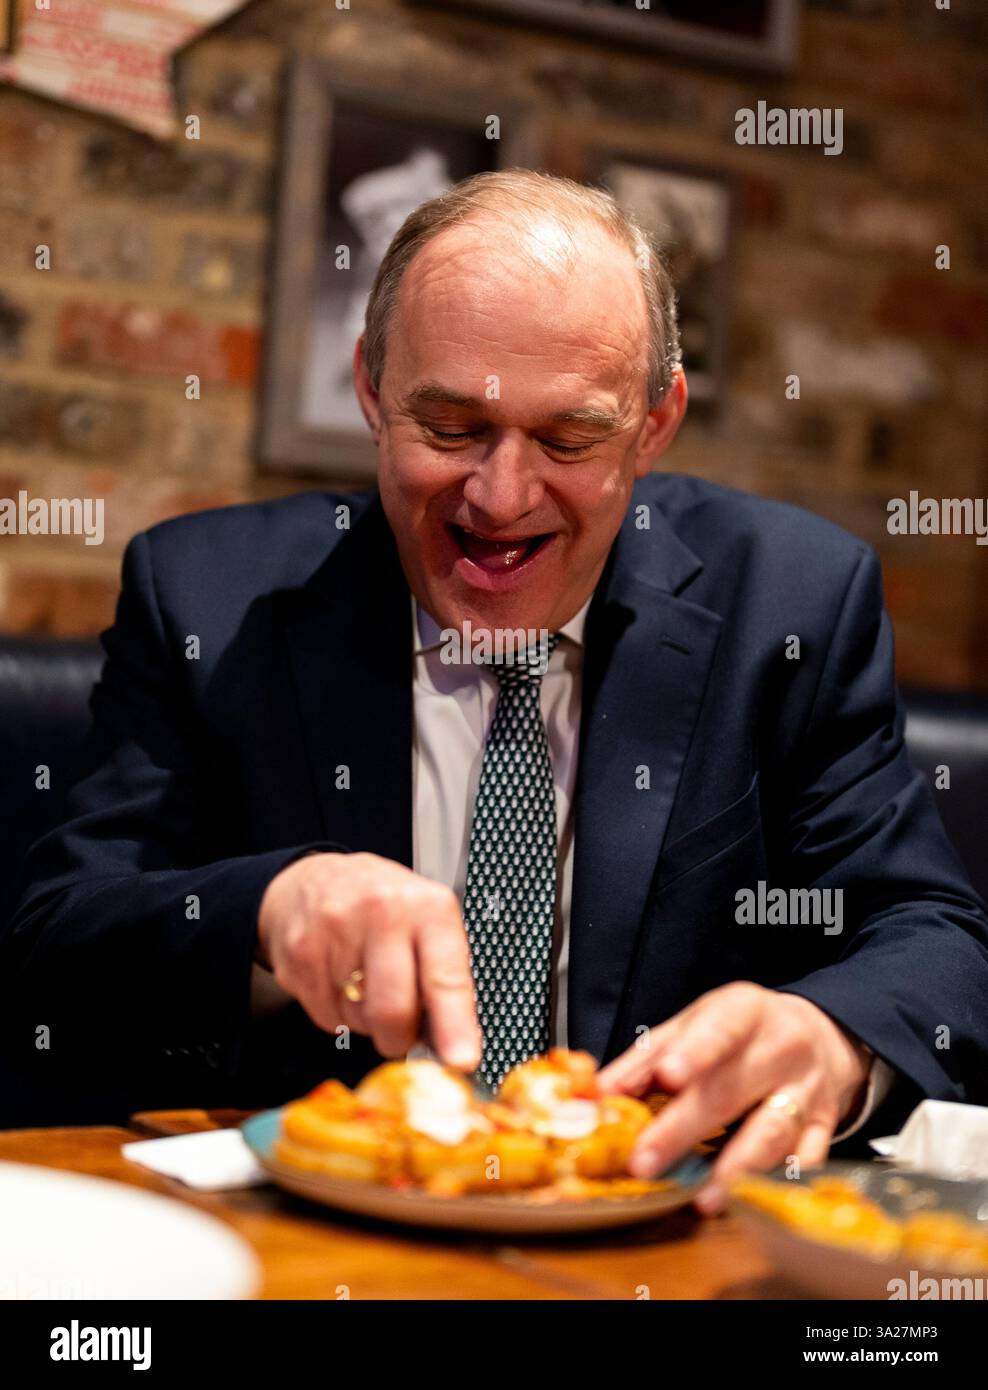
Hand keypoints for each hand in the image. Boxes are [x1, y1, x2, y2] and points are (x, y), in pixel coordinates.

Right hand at [256, 852, 480, 1069]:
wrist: (311, 880)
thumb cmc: (382, 909)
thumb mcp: (427, 923)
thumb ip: (445, 978)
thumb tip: (456, 1045)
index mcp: (427, 907)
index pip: (444, 977)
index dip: (453, 1026)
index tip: (460, 1060)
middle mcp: (382, 912)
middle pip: (393, 1010)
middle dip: (399, 1039)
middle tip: (401, 1032)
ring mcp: (335, 931)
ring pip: (358, 1020)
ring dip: (367, 1020)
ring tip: (365, 981)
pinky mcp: (299, 953)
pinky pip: (325, 1017)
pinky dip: (337, 1011)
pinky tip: (339, 979)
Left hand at [596, 983, 871, 1214]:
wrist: (821, 1036)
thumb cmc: (739, 1033)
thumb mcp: (696, 1026)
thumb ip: (647, 1058)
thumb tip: (598, 1093)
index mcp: (744, 1011)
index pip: (718, 1030)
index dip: (693, 1053)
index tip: (667, 1076)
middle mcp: (781, 1047)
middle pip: (730, 1091)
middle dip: (684, 1130)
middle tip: (644, 1161)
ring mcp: (808, 1089)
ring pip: (772, 1133)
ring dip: (734, 1170)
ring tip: (701, 1199)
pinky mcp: (826, 1126)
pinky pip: (805, 1159)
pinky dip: (775, 1181)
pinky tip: (749, 1197)